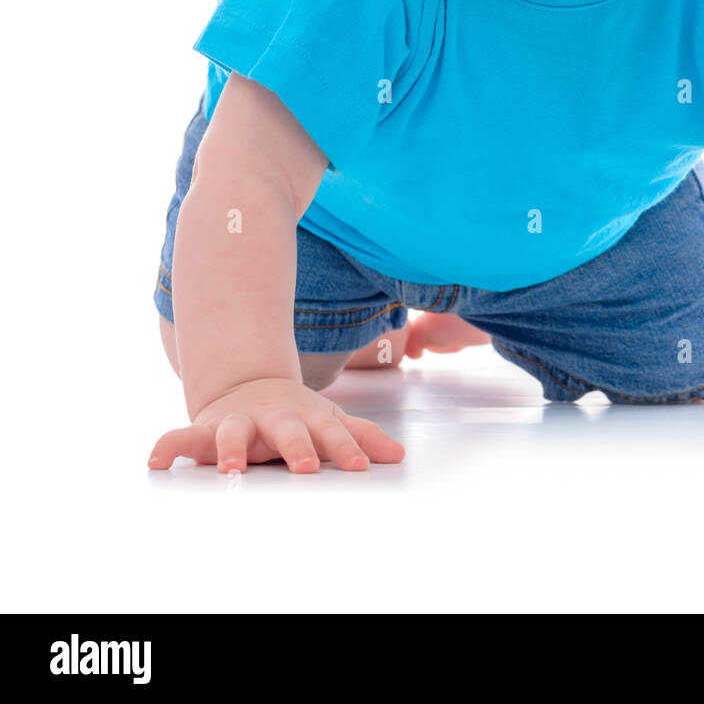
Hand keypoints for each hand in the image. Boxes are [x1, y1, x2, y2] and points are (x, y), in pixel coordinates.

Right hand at [147, 377, 405, 472]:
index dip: (346, 448)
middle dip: (296, 447)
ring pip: (233, 433)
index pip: (331, 433)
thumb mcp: (329, 421)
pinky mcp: (206, 430)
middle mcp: (273, 419)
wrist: (249, 384)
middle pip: (287, 431)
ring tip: (228, 469)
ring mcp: (239, 423)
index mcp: (306, 418)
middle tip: (305, 467)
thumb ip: (361, 437)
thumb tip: (399, 456)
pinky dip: (167, 446)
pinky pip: (182, 438)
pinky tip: (155, 461)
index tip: (359, 466)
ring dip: (230, 449)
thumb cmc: (296, 414)